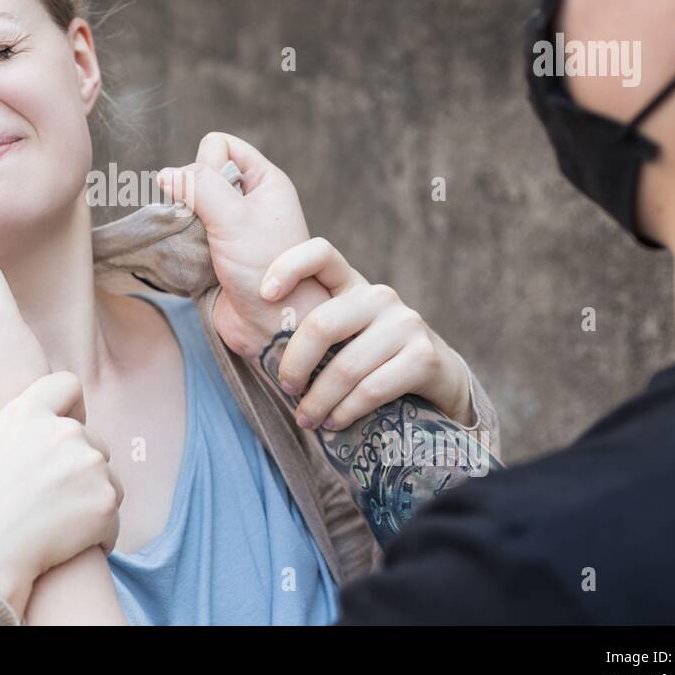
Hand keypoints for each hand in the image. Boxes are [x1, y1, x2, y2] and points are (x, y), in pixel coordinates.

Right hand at [0, 373, 123, 617]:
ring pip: (106, 476)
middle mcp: (63, 432)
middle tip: (48, 496)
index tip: (59, 428)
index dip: (68, 404)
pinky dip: (99, 531)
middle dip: (76, 463)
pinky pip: (113, 515)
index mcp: (26, 414)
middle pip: (89, 438)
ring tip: (57, 523)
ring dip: (90, 496)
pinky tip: (69, 546)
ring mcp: (88, 467)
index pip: (67, 385)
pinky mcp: (103, 504)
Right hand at [157, 132, 328, 357]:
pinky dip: (181, 243)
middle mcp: (249, 200)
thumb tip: (165, 174)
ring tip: (196, 246)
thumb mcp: (235, 220)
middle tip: (204, 226)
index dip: (207, 165)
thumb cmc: (267, 272)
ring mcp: (231, 228)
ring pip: (188, 205)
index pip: (220, 145)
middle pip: (199, 174)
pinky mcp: (215, 253)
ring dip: (184, 223)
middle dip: (191, 197)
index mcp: (264, 181)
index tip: (213, 200)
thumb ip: (199, 187)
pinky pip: (185, 234)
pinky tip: (190, 259)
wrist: (273, 329)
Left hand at [261, 237, 473, 428]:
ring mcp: (405, 324)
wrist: (434, 378)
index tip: (264, 294)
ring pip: (346, 366)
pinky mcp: (423, 357)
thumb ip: (305, 326)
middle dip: (295, 365)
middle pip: (323, 324)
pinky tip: (335, 422)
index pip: (320, 253)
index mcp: (351, 283)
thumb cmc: (367, 356)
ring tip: (307, 418)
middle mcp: (379, 296)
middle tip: (286, 388)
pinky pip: (372, 389)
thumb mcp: (339, 333)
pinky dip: (346, 411)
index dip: (289, 266)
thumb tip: (240, 329)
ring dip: (318, 401)